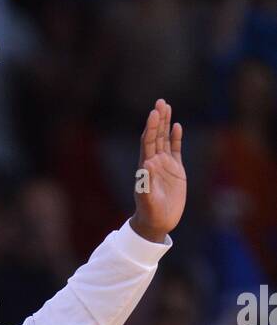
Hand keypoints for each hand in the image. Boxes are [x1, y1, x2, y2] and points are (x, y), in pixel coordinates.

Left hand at [131, 98, 185, 242]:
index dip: (151, 127)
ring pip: (165, 139)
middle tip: (160, 102)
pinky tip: (177, 126)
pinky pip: (176, 150)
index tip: (153, 113)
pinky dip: (176, 138)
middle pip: (156, 136)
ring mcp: (165, 165)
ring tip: (167, 106)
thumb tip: (147, 163)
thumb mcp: (147, 200)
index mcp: (146, 166)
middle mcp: (154, 162)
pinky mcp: (176, 170)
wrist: (157, 222)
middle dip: (158, 119)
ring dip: (166, 123)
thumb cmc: (150, 212)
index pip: (148, 142)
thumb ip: (146, 183)